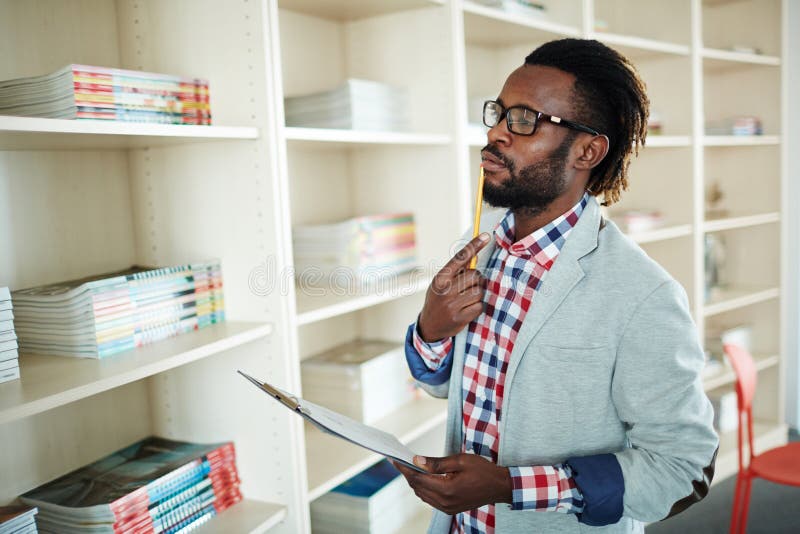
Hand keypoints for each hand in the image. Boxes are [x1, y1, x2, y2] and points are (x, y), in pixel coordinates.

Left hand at [393, 454, 512, 514]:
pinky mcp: (450, 509)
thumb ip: (436, 463)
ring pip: (422, 494)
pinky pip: (430, 499)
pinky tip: (422, 478)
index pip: (417, 478)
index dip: (404, 468)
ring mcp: (447, 508)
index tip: (395, 459)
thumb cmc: (483, 470)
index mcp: (447, 489)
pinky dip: (423, 488)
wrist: (499, 486)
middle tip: (399, 460)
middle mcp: (445, 502)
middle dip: (407, 473)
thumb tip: (417, 460)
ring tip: (409, 467)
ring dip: (414, 481)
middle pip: (417, 487)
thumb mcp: (460, 460)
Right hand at [417, 234, 490, 341]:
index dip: (474, 245)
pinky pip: (479, 306)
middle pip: (475, 276)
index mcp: (440, 278)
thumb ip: (456, 271)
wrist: (429, 325)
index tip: (487, 236)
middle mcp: (445, 290)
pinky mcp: (460, 318)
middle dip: (476, 280)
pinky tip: (467, 309)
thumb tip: (475, 256)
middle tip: (469, 286)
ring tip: (466, 299)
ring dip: (477, 294)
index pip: (460, 257)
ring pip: (479, 291)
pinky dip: (477, 307)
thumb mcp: (441, 283)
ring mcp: (452, 305)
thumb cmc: (438, 299)